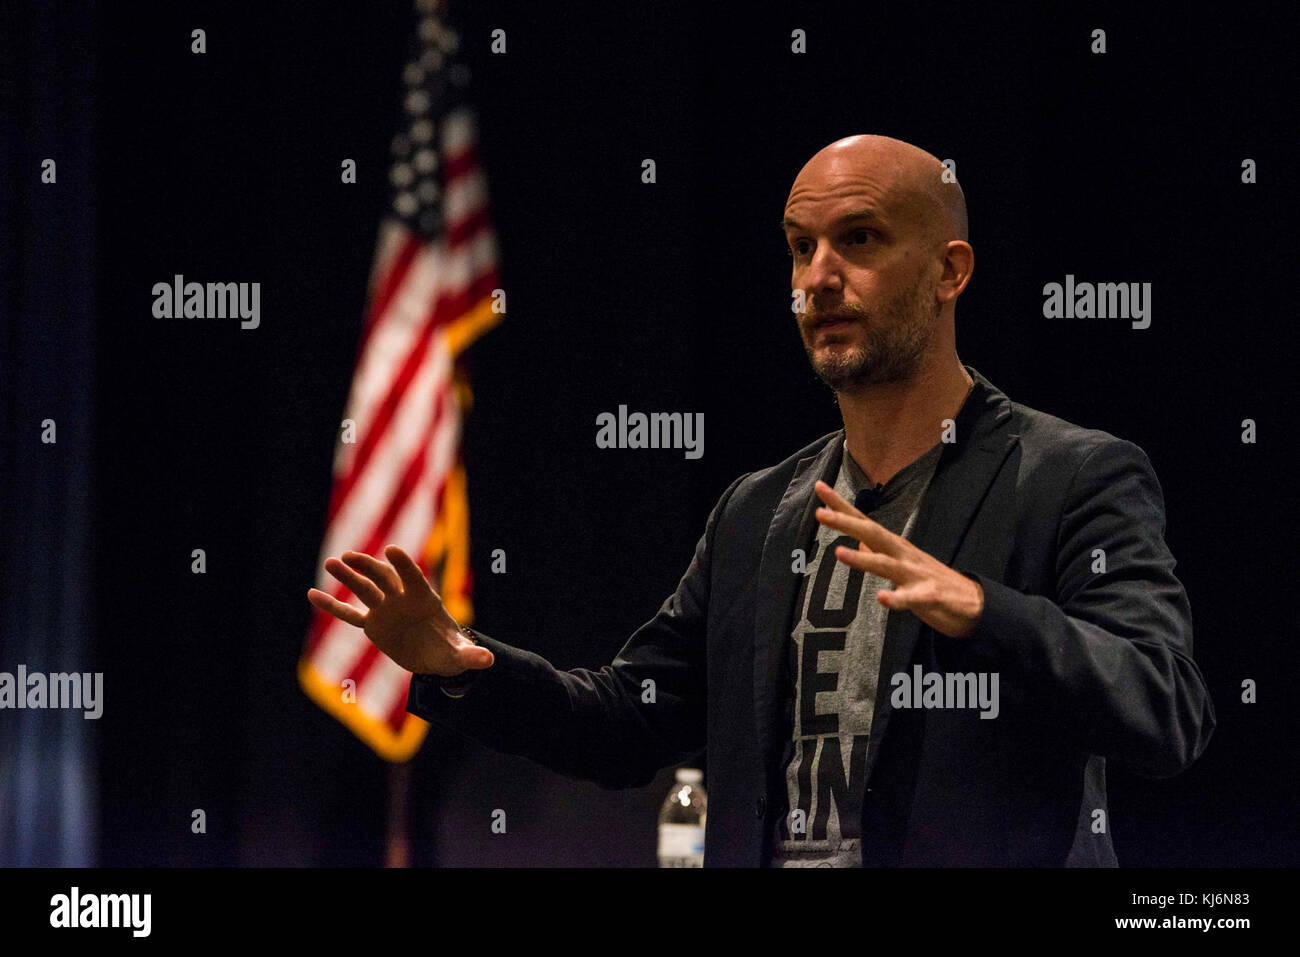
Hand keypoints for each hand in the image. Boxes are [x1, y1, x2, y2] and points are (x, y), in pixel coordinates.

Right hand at [307, 545, 493, 676]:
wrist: (436, 657)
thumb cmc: (451, 651)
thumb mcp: (461, 656)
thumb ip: (471, 656)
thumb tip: (487, 660)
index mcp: (425, 599)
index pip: (413, 578)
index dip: (403, 565)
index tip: (391, 550)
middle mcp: (402, 599)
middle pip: (383, 579)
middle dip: (367, 567)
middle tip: (347, 556)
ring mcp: (386, 610)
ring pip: (364, 591)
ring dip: (348, 578)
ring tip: (330, 563)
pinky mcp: (373, 625)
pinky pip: (350, 615)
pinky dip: (332, 606)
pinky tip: (313, 594)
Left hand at [813, 480, 984, 637]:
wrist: (974, 604)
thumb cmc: (932, 582)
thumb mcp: (902, 564)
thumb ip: (877, 552)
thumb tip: (856, 543)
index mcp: (895, 546)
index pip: (864, 521)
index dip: (841, 506)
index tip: (820, 487)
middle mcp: (904, 555)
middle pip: (872, 534)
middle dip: (846, 523)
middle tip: (820, 513)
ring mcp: (917, 575)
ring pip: (887, 565)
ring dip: (863, 560)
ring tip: (839, 553)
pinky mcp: (930, 597)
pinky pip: (911, 599)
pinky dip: (897, 599)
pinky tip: (882, 598)